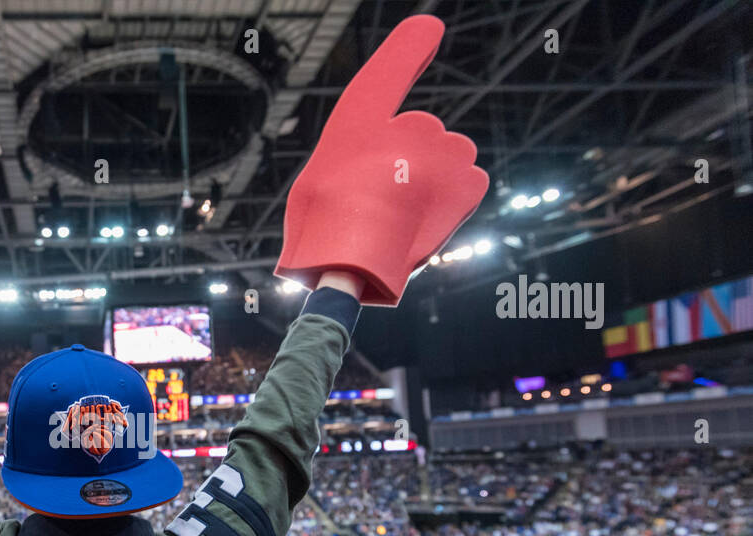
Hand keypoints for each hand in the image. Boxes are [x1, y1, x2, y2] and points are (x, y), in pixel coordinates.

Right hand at [275, 15, 488, 305]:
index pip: (389, 72)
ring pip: (450, 155)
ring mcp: (443, 155)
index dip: (410, 45)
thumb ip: (349, 160)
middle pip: (420, 133)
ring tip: (407, 212)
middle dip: (408, 158)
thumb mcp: (310, 187)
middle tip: (382, 198)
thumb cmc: (320, 230)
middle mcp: (408, 127)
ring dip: (435, 176)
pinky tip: (431, 217)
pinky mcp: (468, 184)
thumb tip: (375, 164)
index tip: (428, 28)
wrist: (351, 264)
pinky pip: (469, 179)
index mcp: (361, 122)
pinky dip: (455, 195)